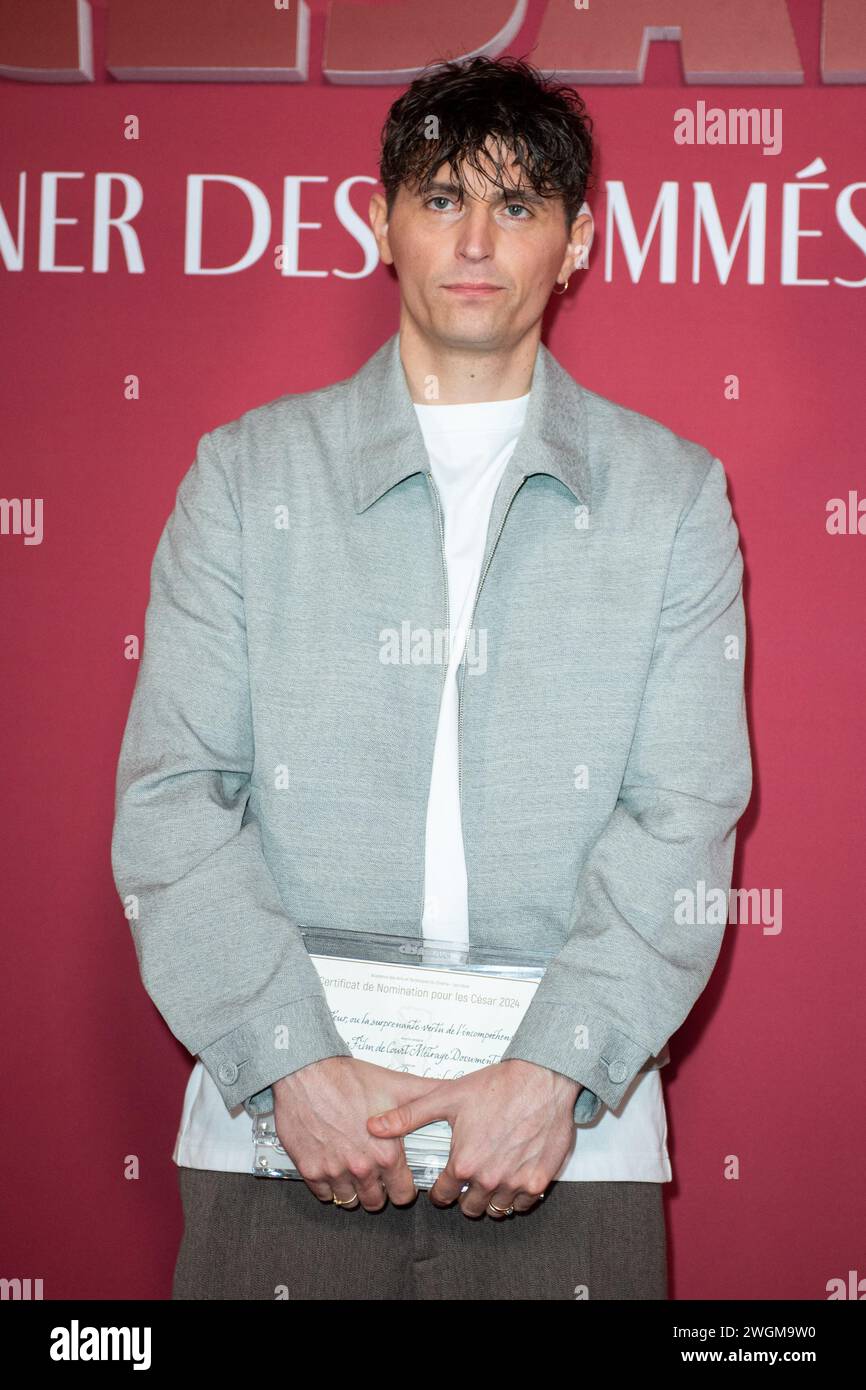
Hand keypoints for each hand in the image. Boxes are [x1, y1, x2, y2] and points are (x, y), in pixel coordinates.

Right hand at [272, 1058, 440, 1211]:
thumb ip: (428, 1096)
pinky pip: (323, 1194)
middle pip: (375, 1202)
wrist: (308, 1072)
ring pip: (349, 1201)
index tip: (398, 1180)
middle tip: (375, 1176)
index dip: (402, 1187)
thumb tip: (457, 1092)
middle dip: (378, 1191)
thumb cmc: (350, 1078)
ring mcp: (334, 1171)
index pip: (403, 1194)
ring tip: (354, 1172)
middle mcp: (361, 1167)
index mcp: (386, 1153)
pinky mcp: (310, 1170)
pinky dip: (328, 1186)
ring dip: (353, 1190)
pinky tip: (333, 1168)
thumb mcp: (397, 1086)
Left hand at [366, 1059, 580, 1217]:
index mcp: (464, 1163)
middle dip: (465, 1196)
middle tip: (467, 1178)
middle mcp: (489, 1179)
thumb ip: (408, 1116)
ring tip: (489, 1177)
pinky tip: (512, 1176)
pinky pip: (523, 1204)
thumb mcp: (447, 1097)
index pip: (443, 1196)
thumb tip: (373, 1126)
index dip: (440, 1190)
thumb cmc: (497, 1085)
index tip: (444, 1182)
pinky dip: (517, 1195)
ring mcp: (516, 1183)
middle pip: (470, 1208)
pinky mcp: (540, 1181)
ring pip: (497, 1209)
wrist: (542, 1078)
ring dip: (490, 1198)